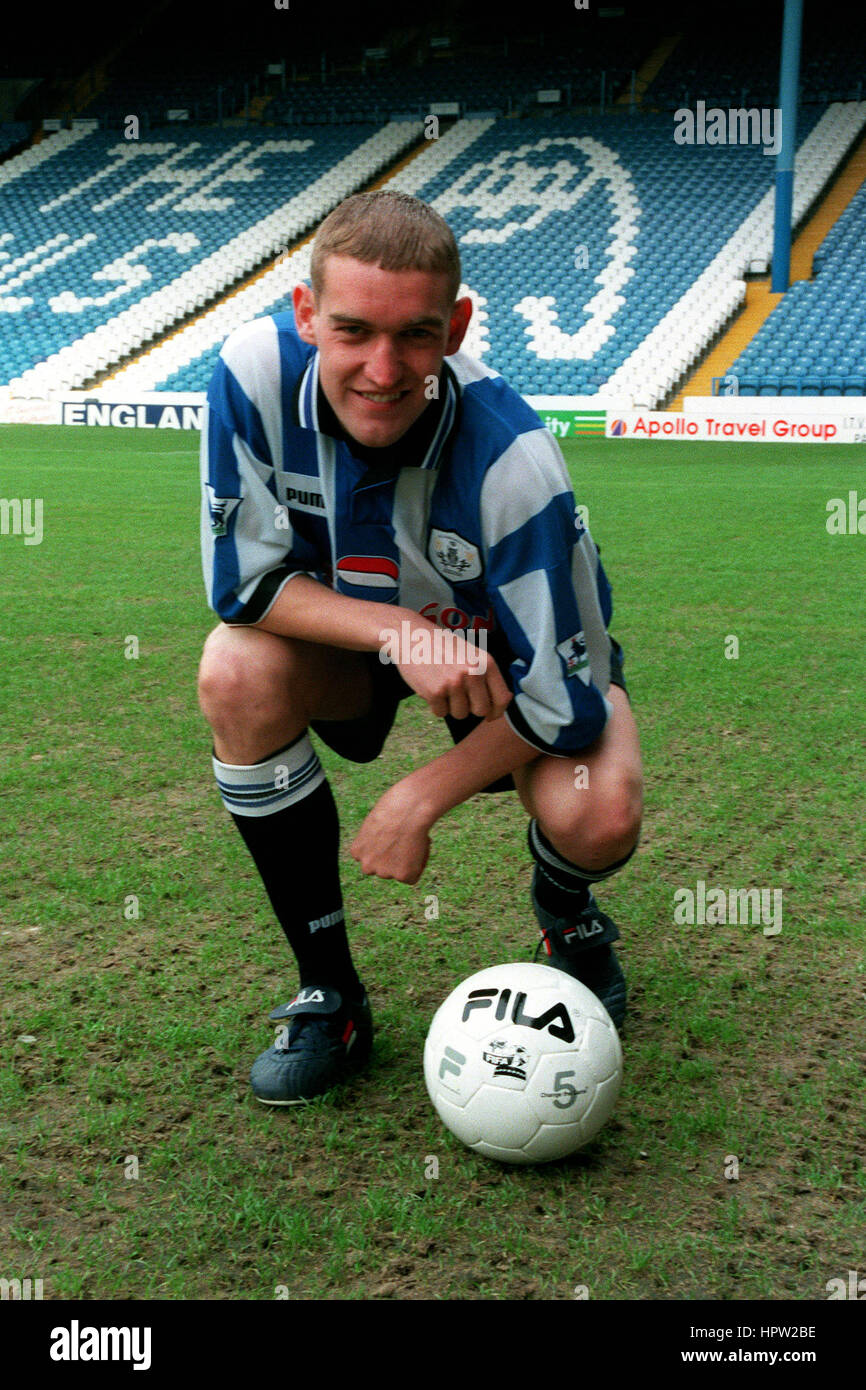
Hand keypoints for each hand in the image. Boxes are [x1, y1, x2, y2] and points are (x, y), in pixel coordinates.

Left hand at [348, 781, 434, 884]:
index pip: (373, 859)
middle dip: (394, 858)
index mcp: (357, 852)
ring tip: (413, 839)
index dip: (385, 848)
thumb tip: (388, 847)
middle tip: (405, 840)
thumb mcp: (376, 823)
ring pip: (399, 873)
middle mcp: (367, 866)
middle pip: (384, 868)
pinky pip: (412, 878)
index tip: (392, 836)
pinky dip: (418, 865)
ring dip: (407, 861)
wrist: (408, 810)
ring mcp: (384, 873)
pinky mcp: (401, 876)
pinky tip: (419, 847)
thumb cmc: (395, 807)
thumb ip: (377, 840)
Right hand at [391, 619, 512, 721]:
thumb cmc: (442, 646)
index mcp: (486, 663)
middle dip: (470, 708)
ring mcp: (454, 683)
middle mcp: (473, 673)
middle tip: (458, 695)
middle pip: (481, 711)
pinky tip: (431, 687)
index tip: (490, 715)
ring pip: (460, 714)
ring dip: (451, 706)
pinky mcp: (435, 692)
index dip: (497, 711)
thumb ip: (485, 675)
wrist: (411, 635)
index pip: (502, 698)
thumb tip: (500, 705)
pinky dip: (435, 705)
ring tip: (443, 686)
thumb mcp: (471, 653)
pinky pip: (441, 713)